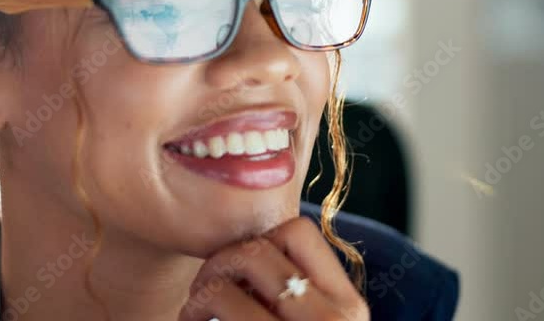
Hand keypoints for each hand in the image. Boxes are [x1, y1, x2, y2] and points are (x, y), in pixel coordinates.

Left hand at [179, 217, 369, 320]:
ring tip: (195, 310)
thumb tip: (246, 258)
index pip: (301, 232)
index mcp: (348, 308)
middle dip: (224, 258)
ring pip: (245, 262)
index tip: (241, 277)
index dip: (260, 241)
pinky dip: (195, 307)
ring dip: (206, 283)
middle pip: (266, 243)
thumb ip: (297, 299)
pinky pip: (223, 300)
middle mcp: (338, 318)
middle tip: (204, 288)